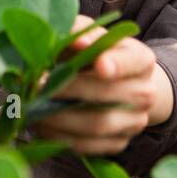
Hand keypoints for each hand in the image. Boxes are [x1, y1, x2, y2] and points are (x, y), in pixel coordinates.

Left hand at [29, 15, 172, 154]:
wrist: (115, 85)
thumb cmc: (95, 53)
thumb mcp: (88, 35)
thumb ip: (79, 31)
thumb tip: (78, 41)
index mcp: (141, 59)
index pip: (132, 62)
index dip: (117, 64)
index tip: (99, 64)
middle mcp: (145, 93)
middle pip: (108, 95)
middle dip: (68, 91)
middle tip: (36, 86)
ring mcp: (135, 122)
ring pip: (96, 124)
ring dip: (58, 117)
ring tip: (30, 107)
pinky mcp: (118, 144)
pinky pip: (88, 146)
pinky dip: (59, 137)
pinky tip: (39, 124)